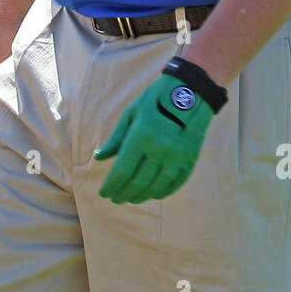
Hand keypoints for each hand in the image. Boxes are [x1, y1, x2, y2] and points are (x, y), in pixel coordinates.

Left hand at [95, 62, 224, 204]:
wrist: (191, 92)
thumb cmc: (155, 101)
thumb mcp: (131, 113)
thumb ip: (116, 138)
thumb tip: (99, 157)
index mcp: (141, 136)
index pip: (122, 170)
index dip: (111, 186)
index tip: (104, 193)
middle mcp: (160, 148)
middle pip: (138, 182)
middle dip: (124, 193)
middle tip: (116, 199)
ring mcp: (177, 156)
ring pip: (156, 187)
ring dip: (141, 196)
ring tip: (131, 198)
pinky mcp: (190, 160)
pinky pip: (175, 184)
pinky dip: (162, 192)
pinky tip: (152, 194)